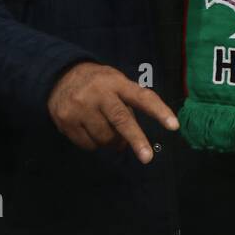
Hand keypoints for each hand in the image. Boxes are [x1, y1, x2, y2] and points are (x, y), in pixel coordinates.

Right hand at [47, 61, 178, 162]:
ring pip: (105, 138)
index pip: (142, 97)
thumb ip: (127, 105)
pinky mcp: (66, 121)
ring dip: (111, 141)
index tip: (173, 125)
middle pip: (122, 120)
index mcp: (117, 83)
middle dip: (137, 140)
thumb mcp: (116, 83)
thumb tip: (130, 141)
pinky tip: (91, 130)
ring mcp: (80, 107)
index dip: (159, 111)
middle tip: (147, 158)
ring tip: (108, 130)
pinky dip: (94, 144)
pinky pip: (87, 144)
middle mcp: (99, 94)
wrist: (61, 76)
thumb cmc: (98, 84)